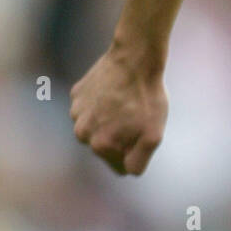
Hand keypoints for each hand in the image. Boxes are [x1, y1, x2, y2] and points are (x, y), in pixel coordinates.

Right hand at [70, 46, 167, 175]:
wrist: (134, 59)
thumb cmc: (147, 98)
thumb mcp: (153, 136)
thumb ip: (138, 162)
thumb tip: (126, 172)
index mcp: (100, 146)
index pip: (119, 166)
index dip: (134, 152)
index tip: (141, 133)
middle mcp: (82, 133)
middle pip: (105, 146)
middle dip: (120, 137)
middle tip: (134, 116)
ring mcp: (76, 112)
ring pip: (96, 126)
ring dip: (108, 120)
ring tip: (124, 103)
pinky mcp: (76, 94)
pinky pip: (90, 107)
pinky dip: (101, 103)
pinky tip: (114, 92)